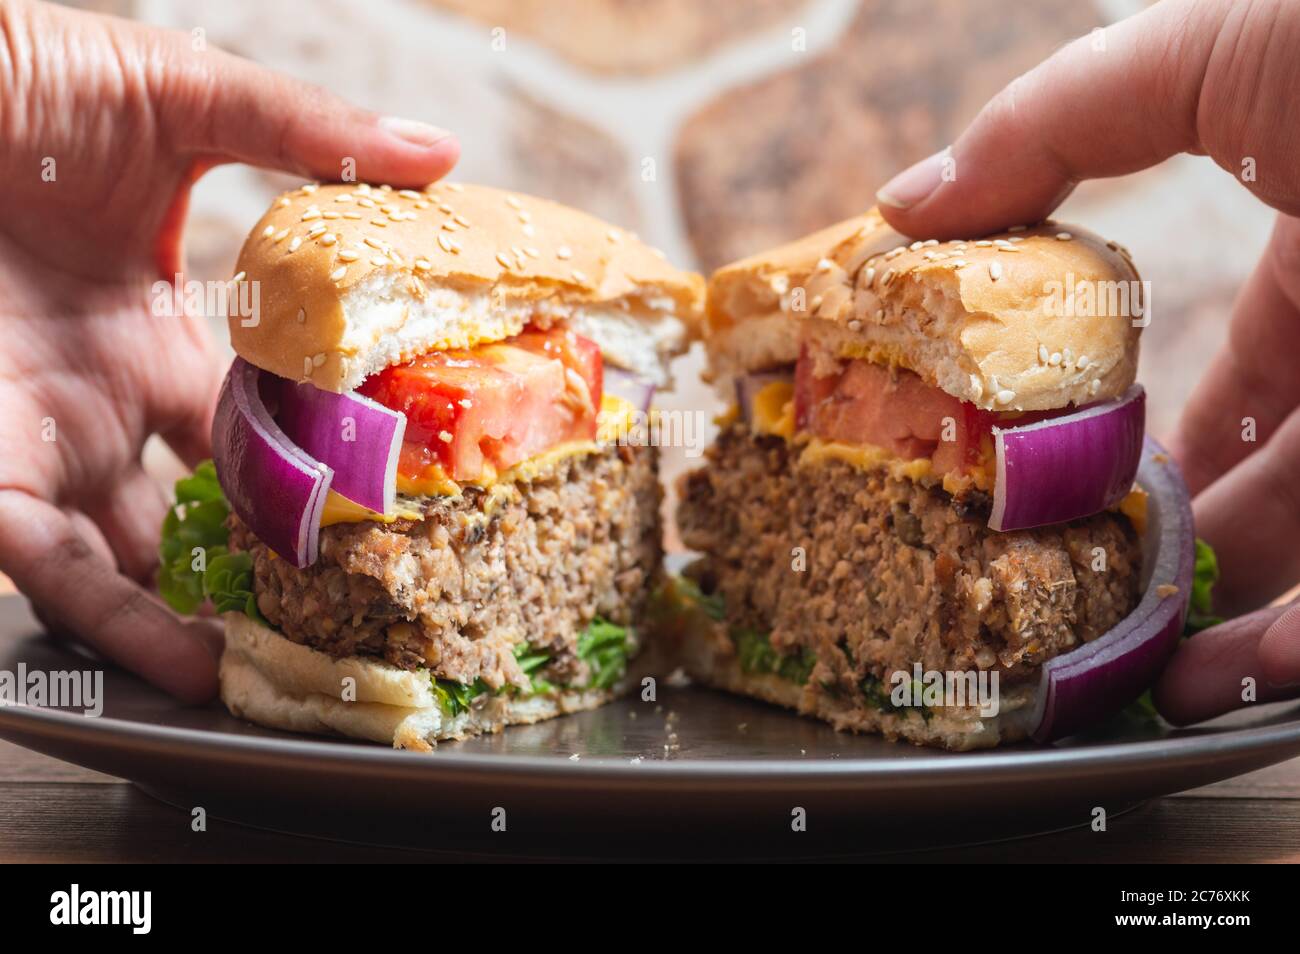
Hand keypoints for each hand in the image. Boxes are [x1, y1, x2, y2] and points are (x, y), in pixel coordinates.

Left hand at [0, 0, 458, 700]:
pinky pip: (55, 570)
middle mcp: (105, 402)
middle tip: (360, 599)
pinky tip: (201, 663)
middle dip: (273, 557)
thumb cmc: (11, 80)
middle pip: (204, 508)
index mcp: (154, 329)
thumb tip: (438, 154)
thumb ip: (302, 132)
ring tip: (297, 661)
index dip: (325, 458)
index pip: (258, 419)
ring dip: (209, 616)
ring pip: (136, 560)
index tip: (401, 491)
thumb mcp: (174, 93)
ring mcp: (48, 440)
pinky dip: (122, 624)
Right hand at [874, 0, 1299, 723]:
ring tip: (1145, 679)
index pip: (1235, 390)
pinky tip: (1240, 677)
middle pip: (1269, 491)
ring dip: (1233, 631)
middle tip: (1082, 609)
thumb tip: (904, 209)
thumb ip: (1052, 125)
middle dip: (1177, 556)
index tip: (1056, 499)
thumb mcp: (1209, 57)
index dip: (1144, 449)